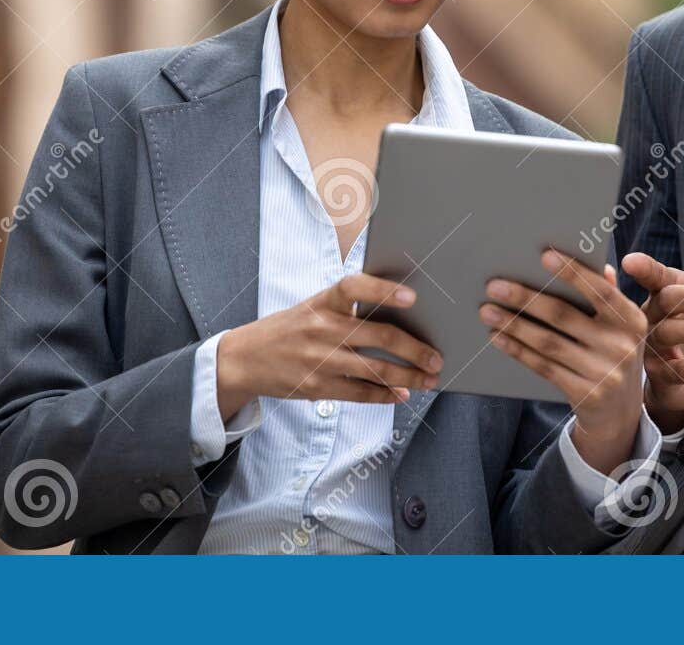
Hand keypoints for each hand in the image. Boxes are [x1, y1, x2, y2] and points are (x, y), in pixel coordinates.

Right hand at [214, 273, 442, 416]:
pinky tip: (402, 393)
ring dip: (408, 377)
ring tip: (428, 379)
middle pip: (379, 336)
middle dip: (415, 349)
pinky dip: (385, 395)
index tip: (411, 297)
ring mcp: (320, 360)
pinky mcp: (317, 387)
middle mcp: (323, 328)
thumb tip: (399, 313)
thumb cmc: (291, 328)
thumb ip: (349, 308)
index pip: (354, 287)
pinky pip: (360, 393)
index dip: (383, 290)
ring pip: (375, 369)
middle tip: (437, 357)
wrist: (245, 358)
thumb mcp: (313, 307)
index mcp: (323, 302)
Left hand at [479, 249, 647, 475]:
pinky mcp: (586, 394)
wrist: (621, 414)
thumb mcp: (622, 328)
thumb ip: (610, 296)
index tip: (544, 255)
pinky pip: (544, 367)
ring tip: (488, 311)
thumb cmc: (614, 355)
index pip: (601, 291)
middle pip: (564, 316)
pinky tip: (499, 337)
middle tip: (494, 285)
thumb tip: (599, 265)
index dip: (573, 272)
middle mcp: (622, 345)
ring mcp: (605, 373)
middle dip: (525, 298)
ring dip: (514, 325)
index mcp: (632, 320)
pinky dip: (518, 350)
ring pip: (549, 342)